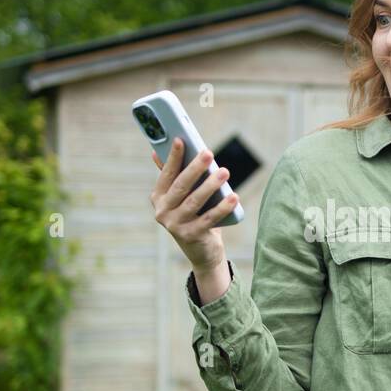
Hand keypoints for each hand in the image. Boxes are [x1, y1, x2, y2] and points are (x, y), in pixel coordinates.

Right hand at [149, 137, 239, 273]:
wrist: (202, 250)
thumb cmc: (194, 215)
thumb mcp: (182, 197)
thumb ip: (173, 176)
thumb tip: (157, 151)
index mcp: (158, 198)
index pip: (166, 174)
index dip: (173, 157)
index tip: (181, 140)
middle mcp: (162, 212)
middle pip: (180, 186)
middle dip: (195, 168)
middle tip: (209, 153)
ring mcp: (175, 225)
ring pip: (194, 201)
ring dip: (210, 185)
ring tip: (224, 172)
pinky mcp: (191, 236)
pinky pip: (209, 219)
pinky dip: (222, 208)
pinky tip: (234, 197)